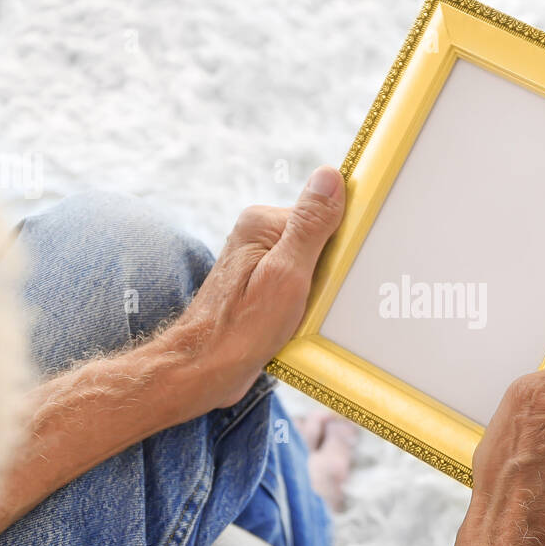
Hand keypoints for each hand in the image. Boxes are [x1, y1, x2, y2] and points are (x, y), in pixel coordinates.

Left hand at [171, 166, 344, 414]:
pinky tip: (301, 320)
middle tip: (317, 299)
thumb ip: (310, 225)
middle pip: (319, 240)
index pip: (323, 216)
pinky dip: (308, 301)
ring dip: (320, 290)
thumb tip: (330, 175)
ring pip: (312, 265)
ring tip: (306, 313)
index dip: (339, 246)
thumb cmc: (242, 327)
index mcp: (261, 222)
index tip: (337, 274)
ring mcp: (258, 261)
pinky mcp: (261, 285)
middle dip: (329, 270)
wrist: (205, 370)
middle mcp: (257, 235)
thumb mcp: (287, 273)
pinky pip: (299, 284)